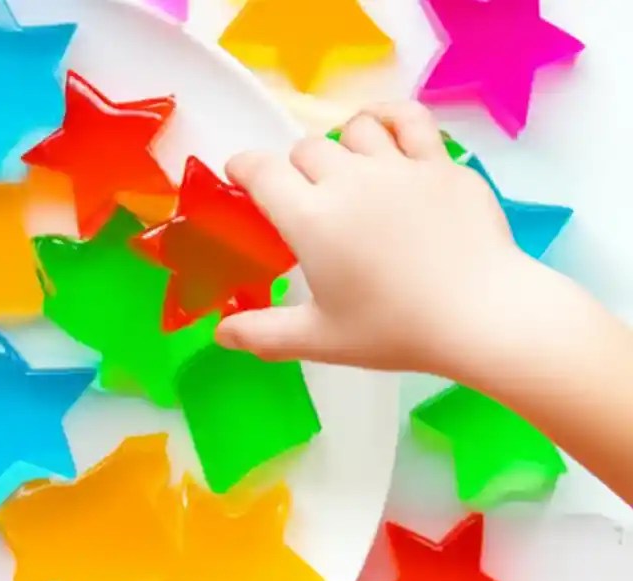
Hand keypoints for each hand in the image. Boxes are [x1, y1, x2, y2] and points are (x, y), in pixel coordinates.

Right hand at [217, 101, 539, 377]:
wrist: (482, 314)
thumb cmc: (395, 330)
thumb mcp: (319, 340)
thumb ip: (263, 334)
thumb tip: (221, 333)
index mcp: (311, 219)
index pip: (261, 171)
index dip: (243, 169)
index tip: (240, 179)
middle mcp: (349, 180)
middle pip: (304, 150)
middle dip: (293, 169)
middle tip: (302, 199)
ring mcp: (399, 166)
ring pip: (353, 130)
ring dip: (340, 146)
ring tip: (346, 170)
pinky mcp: (441, 165)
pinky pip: (409, 119)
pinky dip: (389, 118)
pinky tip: (383, 129)